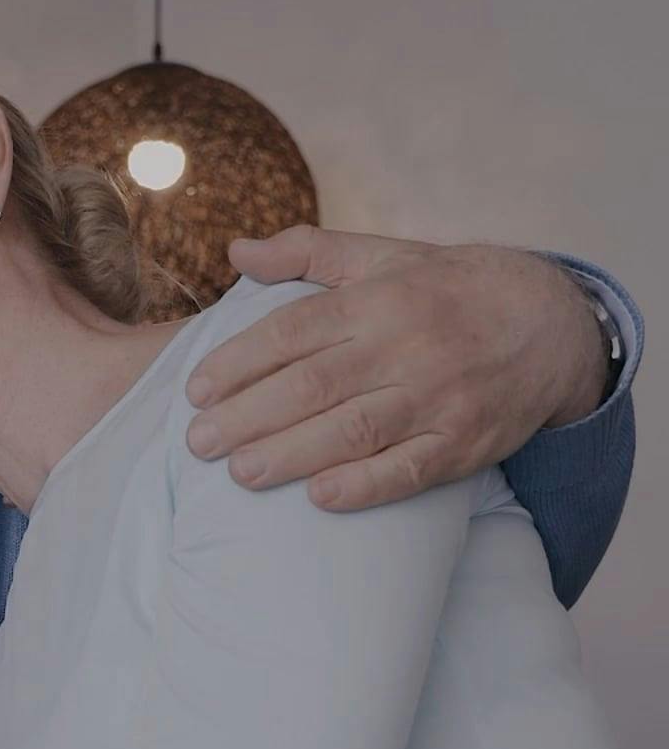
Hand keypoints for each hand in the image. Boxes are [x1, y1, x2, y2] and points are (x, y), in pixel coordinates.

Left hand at [187, 228, 611, 510]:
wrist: (552, 323)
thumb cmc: (450, 289)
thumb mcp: (386, 256)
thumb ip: (309, 254)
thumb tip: (237, 250)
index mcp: (380, 300)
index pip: (295, 331)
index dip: (240, 361)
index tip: (196, 389)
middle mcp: (407, 347)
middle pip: (314, 386)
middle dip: (249, 415)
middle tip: (198, 442)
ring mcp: (438, 398)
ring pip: (355, 430)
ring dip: (292, 454)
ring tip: (240, 473)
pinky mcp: (464, 443)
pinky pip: (410, 470)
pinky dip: (366, 486)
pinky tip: (320, 498)